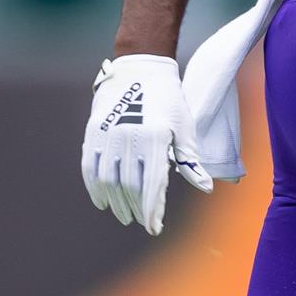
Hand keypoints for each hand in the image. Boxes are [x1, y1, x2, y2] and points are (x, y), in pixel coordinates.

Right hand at [81, 54, 213, 234]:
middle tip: (143, 223)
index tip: (155, 227)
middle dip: (136, 208)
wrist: (140, 68)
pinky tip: (102, 201)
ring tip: (125, 216)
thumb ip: (190, 160)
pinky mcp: (93, 131)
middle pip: (130, 186)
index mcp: (156, 137)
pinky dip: (94, 187)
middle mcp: (130, 137)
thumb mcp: (184, 127)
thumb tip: (206, 189)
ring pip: (108, 180)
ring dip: (116, 202)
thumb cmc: (169, 100)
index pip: (153, 183)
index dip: (153, 209)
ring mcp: (108, 134)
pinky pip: (89, 166)